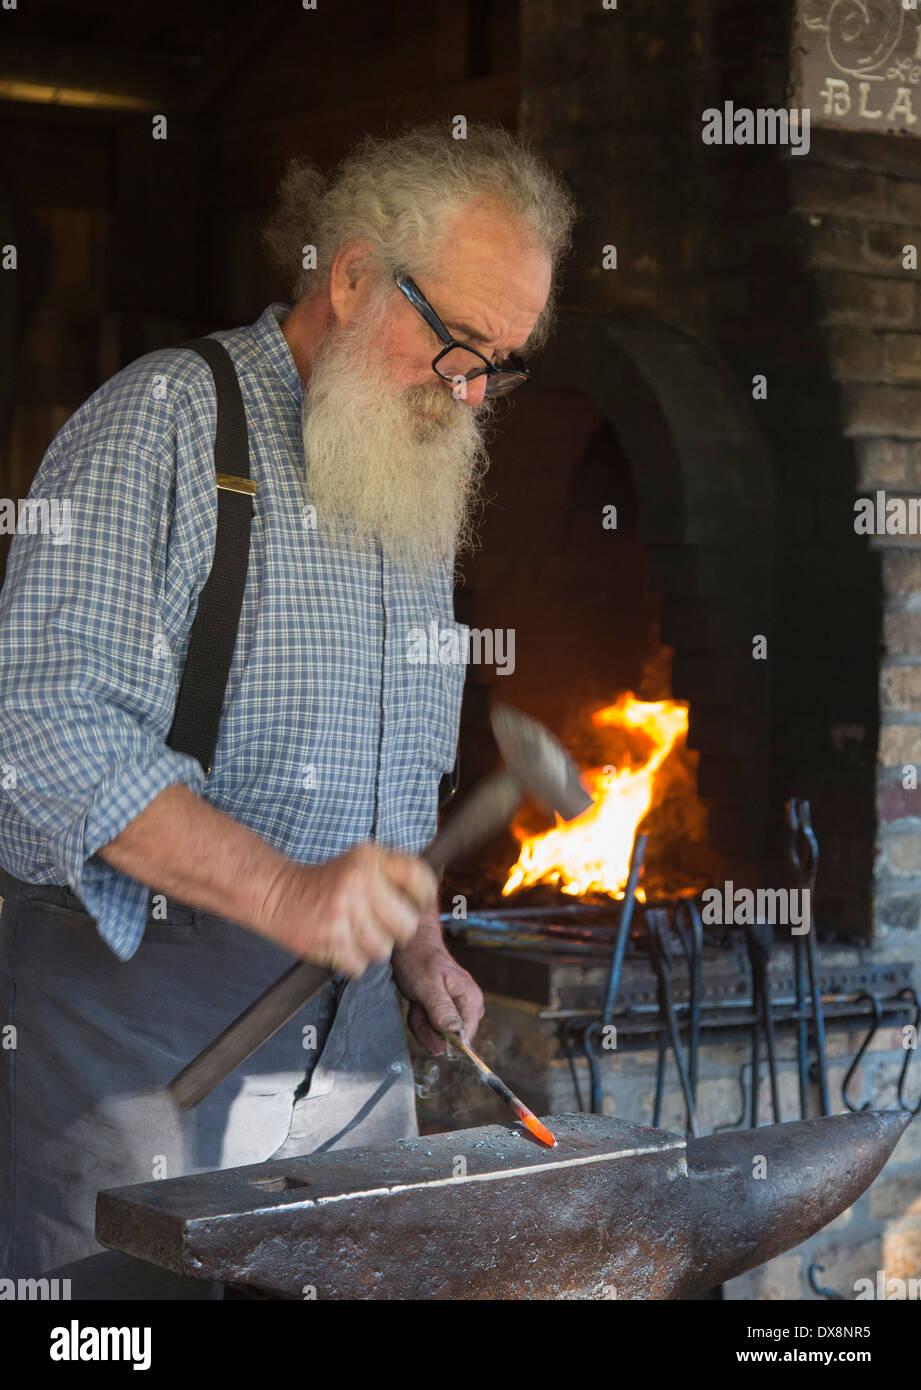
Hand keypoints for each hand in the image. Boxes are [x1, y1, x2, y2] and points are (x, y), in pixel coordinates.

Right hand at [257, 844, 437, 975]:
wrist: (276, 893)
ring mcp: (343, 910)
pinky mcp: (328, 938)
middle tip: (382, 926)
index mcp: (370, 858)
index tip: (416, 905)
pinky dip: (352, 961)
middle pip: (407, 924)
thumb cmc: (324, 882)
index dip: (424, 897)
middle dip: (398, 931)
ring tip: (357, 935)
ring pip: (383, 949)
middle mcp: (358, 881)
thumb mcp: (360, 862)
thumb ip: (393, 873)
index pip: (419, 878)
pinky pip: (359, 965)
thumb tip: (427, 897)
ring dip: (372, 948)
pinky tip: (341, 945)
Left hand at [392, 931, 483, 1054]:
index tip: (428, 1019)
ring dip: (420, 1023)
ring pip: (437, 1037)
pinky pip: (430, 1031)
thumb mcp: (427, 984)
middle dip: (427, 1028)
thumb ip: (440, 1007)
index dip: (444, 1037)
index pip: (465, 1037)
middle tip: (419, 1005)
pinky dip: (418, 1020)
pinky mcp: (445, 1014)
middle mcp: (468, 1008)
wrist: (411, 946)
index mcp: (471, 1000)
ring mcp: (457, 1011)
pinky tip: (416, 1004)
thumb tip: (455, 1030)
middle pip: (449, 1040)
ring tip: (417, 1002)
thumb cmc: (419, 960)